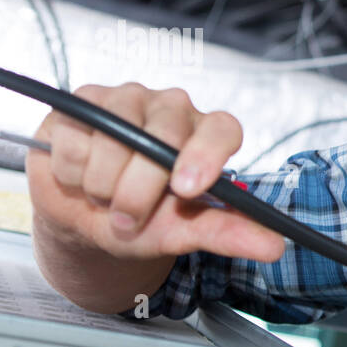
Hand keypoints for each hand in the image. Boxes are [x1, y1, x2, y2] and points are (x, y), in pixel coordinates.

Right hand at [26, 82, 284, 262]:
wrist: (89, 217)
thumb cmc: (145, 218)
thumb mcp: (185, 232)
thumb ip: (229, 234)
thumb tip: (273, 247)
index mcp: (207, 133)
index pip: (222, 129)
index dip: (205, 155)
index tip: (186, 190)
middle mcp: (172, 107)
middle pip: (161, 138)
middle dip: (138, 192)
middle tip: (130, 218)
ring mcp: (127, 98)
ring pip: (112, 142)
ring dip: (102, 187)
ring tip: (106, 194)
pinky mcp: (83, 101)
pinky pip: (74, 141)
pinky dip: (72, 174)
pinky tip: (80, 175)